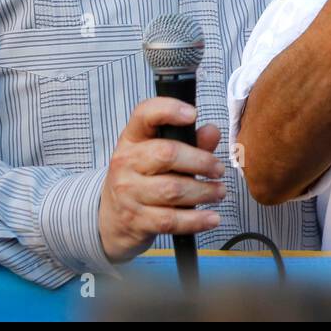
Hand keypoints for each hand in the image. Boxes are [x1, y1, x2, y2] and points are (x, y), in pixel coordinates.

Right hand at [99, 97, 224, 263]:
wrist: (111, 218)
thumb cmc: (143, 178)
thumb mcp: (160, 154)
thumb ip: (191, 141)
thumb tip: (212, 131)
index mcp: (132, 138)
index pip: (144, 114)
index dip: (169, 109)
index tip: (192, 114)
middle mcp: (126, 162)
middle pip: (167, 154)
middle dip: (201, 162)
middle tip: (219, 170)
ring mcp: (127, 192)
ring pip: (172, 190)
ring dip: (204, 192)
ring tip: (219, 192)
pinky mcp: (135, 220)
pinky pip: (170, 220)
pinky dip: (196, 220)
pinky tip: (212, 218)